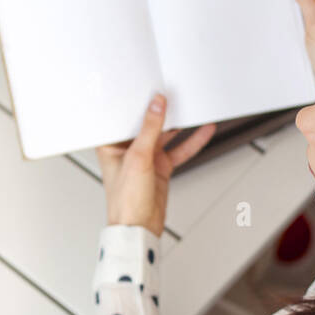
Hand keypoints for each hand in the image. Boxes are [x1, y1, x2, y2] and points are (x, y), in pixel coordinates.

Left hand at [96, 93, 215, 236]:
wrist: (139, 228)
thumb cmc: (125, 201)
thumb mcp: (138, 158)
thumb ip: (150, 129)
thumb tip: (156, 104)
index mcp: (111, 145)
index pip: (123, 116)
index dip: (134, 102)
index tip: (148, 86)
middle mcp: (127, 149)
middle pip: (146, 123)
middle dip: (160, 110)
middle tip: (173, 92)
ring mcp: (145, 158)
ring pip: (165, 135)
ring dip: (178, 124)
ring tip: (191, 106)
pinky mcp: (159, 166)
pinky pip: (178, 150)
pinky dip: (191, 141)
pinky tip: (203, 131)